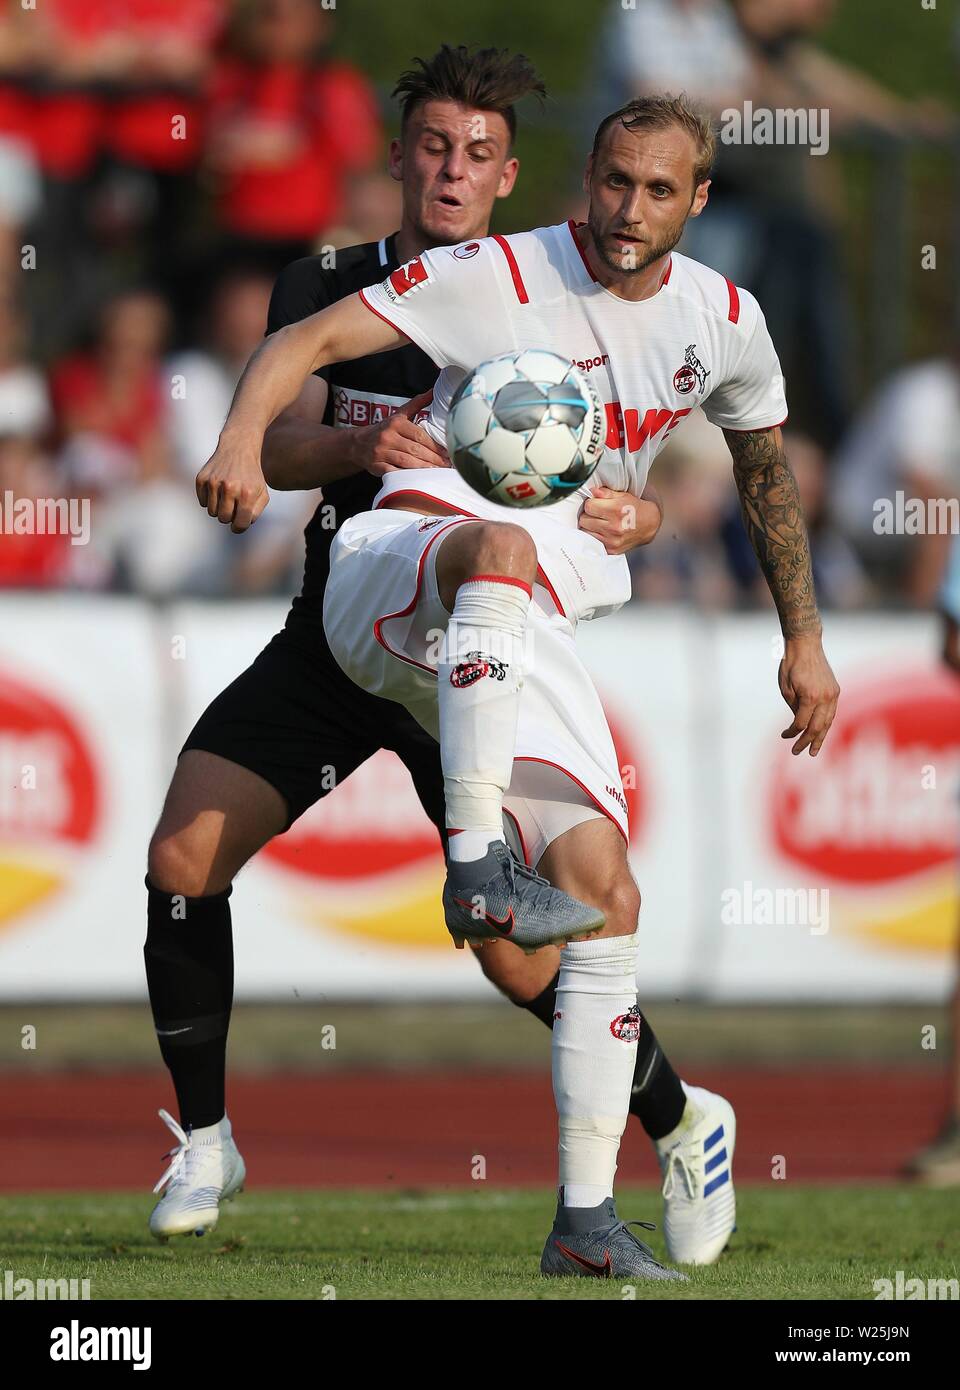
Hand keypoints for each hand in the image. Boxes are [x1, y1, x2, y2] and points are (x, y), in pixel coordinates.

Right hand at [195, 438, 269, 532]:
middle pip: (224, 519)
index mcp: (247, 493)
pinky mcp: (201, 479)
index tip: (238, 524)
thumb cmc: (252, 476)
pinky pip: (202, 503)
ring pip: (212, 512)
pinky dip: (209, 500)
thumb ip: (255, 513)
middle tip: (233, 506)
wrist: (238, 449)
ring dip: (219, 508)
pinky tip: (217, 490)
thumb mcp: (262, 493)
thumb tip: (240, 524)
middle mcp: (229, 487)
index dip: (239, 527)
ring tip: (226, 497)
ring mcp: (213, 482)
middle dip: (229, 516)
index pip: (240, 524)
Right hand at [351, 390, 448, 476]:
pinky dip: (406, 476)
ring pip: (406, 461)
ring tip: (437, 472)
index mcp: (396, 423)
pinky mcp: (376, 466)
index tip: (447, 453)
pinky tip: (418, 479)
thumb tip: (433, 391)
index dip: (435, 446)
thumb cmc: (384, 430)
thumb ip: (417, 404)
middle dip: (433, 459)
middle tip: (447, 465)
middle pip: (415, 449)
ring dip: (423, 468)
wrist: (358, 444)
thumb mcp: (399, 415)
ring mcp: (381, 452)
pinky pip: (394, 472)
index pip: (419, 435)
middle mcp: (387, 436)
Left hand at [577, 484, 662, 554]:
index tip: (596, 504)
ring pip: (586, 532)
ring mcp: (612, 540)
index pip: (588, 506)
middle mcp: (614, 527)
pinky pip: (593, 542)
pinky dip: (594, 536)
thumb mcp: (623, 495)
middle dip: (589, 515)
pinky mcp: (611, 550)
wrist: (649, 525)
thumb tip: (592, 492)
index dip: (591, 503)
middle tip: (598, 513)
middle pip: (584, 520)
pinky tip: (602, 531)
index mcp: (616, 510)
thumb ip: (605, 493)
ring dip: (590, 526)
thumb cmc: (635, 508)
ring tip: (600, 522)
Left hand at [779, 634, 840, 755]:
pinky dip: (826, 723)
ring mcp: (833, 693)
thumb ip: (794, 707)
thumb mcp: (785, 688)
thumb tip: (800, 723)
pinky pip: (832, 712)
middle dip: (808, 742)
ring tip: (814, 750)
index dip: (793, 733)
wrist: (806, 644)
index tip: (784, 736)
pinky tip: (821, 731)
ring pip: (828, 721)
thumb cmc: (791, 665)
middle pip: (818, 727)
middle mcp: (825, 697)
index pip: (802, 723)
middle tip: (799, 752)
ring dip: (821, 737)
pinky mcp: (835, 690)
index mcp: (810, 697)